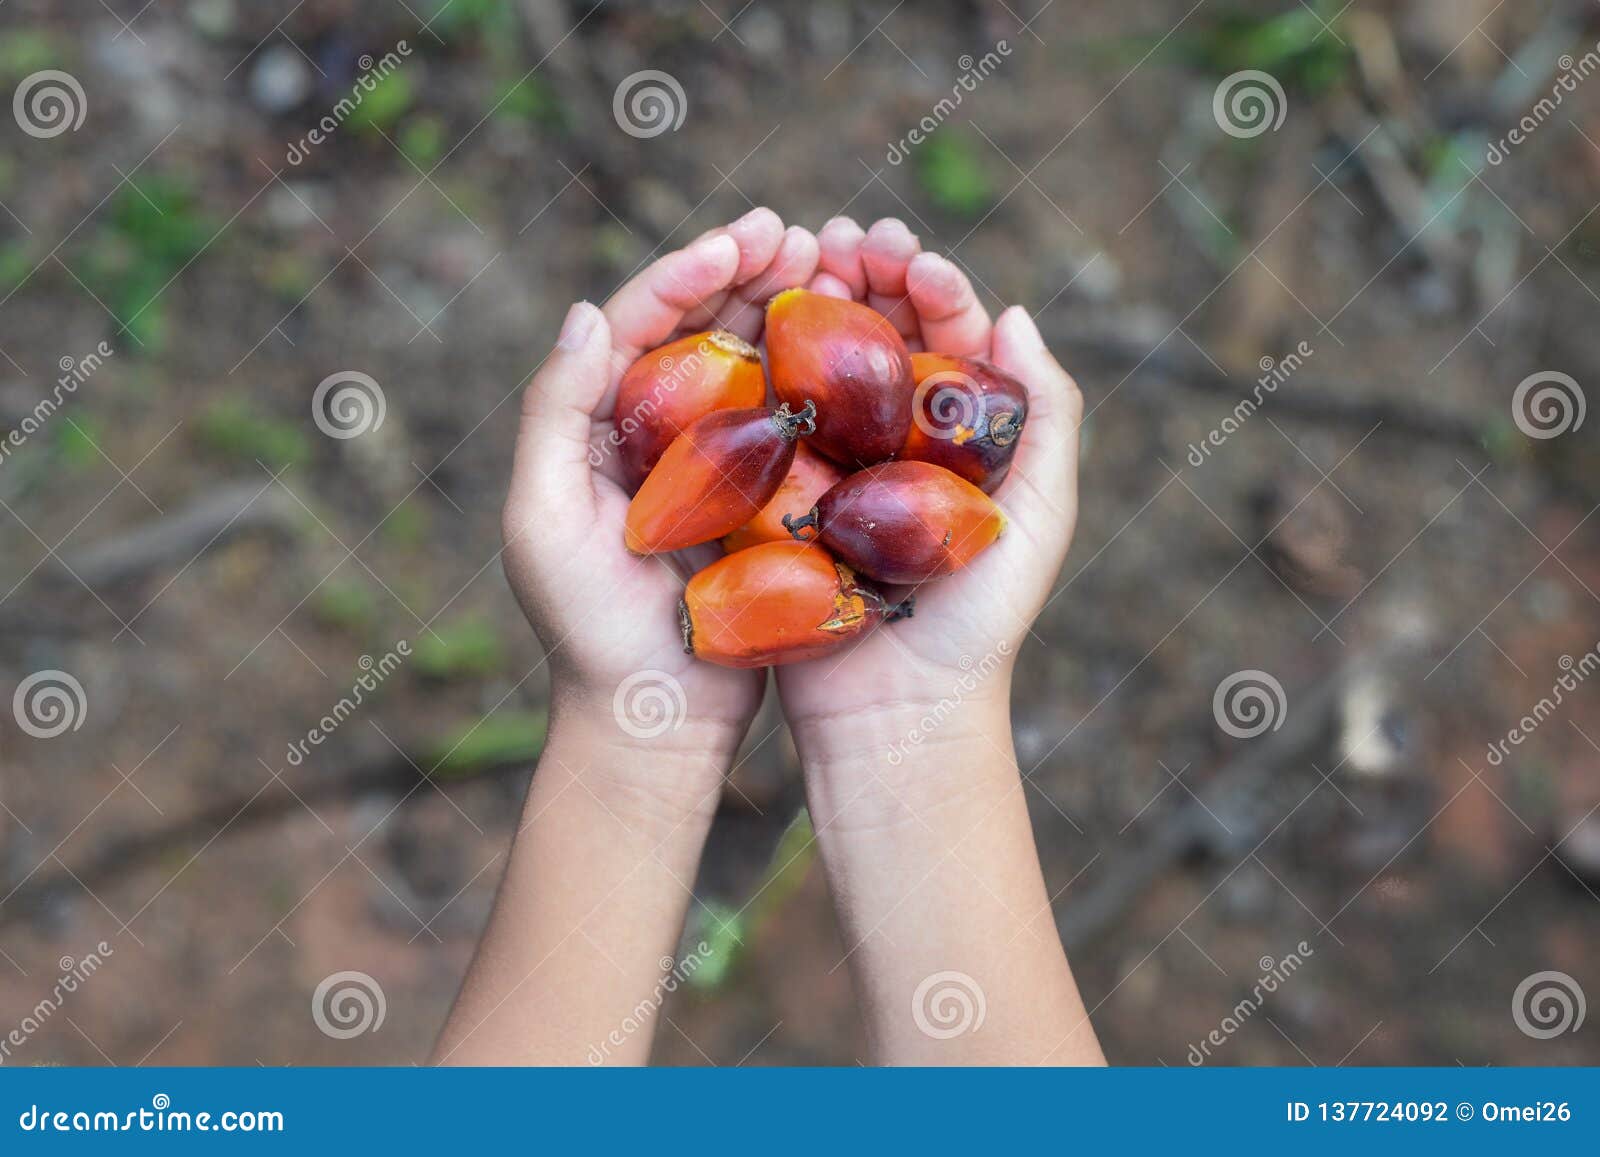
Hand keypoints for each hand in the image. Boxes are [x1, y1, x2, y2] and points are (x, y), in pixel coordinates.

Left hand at [503, 209, 819, 796]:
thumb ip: (555, 413)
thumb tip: (592, 309)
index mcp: (597, 427)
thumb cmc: (587, 630)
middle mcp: (653, 432)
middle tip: (801, 233)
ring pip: (750, 365)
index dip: (686, 273)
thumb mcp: (543, 519)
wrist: (653, 717)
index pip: (638, 324)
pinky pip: (790, 423)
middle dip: (747, 273)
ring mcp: (711, 465)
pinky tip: (856, 346)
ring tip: (834, 265)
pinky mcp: (761, 500)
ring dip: (788, 309)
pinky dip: (819, 377)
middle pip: (700, 330)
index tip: (740, 241)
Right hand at [776, 217, 1083, 768]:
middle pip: (878, 336)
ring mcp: (833, 468)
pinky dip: (757, 370)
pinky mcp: (778, 498)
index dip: (928, 284)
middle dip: (861, 277)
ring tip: (795, 261)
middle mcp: (896, 443)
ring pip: (820, 366)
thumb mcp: (1039, 515)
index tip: (905, 254)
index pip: (947, 337)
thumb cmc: (979, 621)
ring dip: (809, 307)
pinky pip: (767, 422)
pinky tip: (743, 329)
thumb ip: (1049, 417)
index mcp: (960, 438)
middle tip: (838, 237)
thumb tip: (1016, 313)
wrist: (896, 712)